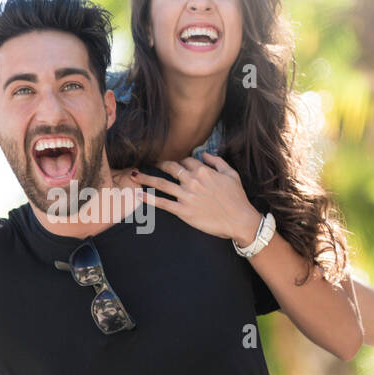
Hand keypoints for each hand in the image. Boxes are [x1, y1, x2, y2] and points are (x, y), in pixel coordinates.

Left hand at [126, 153, 261, 244]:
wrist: (239, 220)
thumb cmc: (237, 198)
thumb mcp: (231, 174)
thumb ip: (216, 161)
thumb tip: (203, 154)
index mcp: (203, 171)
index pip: (185, 161)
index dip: (178, 160)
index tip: (172, 162)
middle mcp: (192, 181)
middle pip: (170, 168)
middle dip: (158, 164)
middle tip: (148, 162)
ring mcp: (186, 196)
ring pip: (161, 184)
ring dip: (146, 179)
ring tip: (133, 175)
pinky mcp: (183, 211)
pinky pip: (163, 203)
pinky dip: (149, 200)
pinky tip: (139, 196)